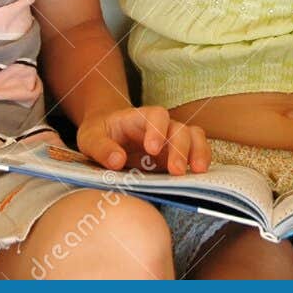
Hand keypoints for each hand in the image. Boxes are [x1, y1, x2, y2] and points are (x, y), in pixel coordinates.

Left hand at [76, 106, 210, 175]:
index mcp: (139, 118)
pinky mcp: (175, 155)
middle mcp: (160, 126)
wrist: (106, 135)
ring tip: (198, 171)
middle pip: (179, 128)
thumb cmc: (100, 134)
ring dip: (198, 152)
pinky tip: (199, 176)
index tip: (152, 149)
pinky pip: (196, 151)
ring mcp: (171, 140)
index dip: (158, 130)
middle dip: (180, 149)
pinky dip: (201, 160)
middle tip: (176, 171)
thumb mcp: (90, 138)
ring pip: (194, 137)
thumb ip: (101, 148)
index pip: (156, 115)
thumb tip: (117, 161)